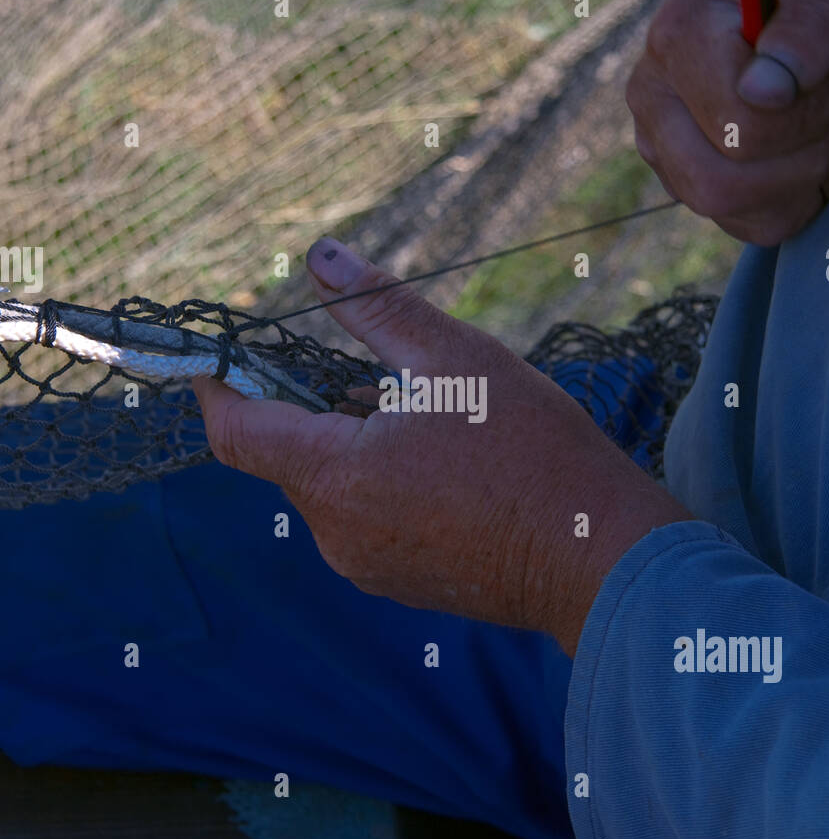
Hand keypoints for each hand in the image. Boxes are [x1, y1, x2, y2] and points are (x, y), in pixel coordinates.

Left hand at [193, 239, 689, 656]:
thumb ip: (378, 307)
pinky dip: (383, 482)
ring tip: (441, 424)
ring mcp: (367, 565)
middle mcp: (336, 533)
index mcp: (336, 476)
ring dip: (359, 443)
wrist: (600, 557)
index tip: (220, 353)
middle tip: (391, 376)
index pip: (234, 432)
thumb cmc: (534, 453)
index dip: (216, 387)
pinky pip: (365, 519)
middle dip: (320, 405)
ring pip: (332, 485)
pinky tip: (451, 467)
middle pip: (290, 453)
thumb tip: (320, 255)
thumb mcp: (457, 358)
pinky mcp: (399, 582)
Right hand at [626, 0, 828, 245]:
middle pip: (716, 181)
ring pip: (727, 210)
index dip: (806, 112)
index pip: (737, 122)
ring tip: (822, 130)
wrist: (819, 14)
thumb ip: (811, 21)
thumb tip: (764, 89)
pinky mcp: (678, 177)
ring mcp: (657, 141)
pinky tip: (806, 158)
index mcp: (678, 32)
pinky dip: (788, 204)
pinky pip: (739, 225)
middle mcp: (651, 91)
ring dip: (798, 181)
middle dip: (798, 161)